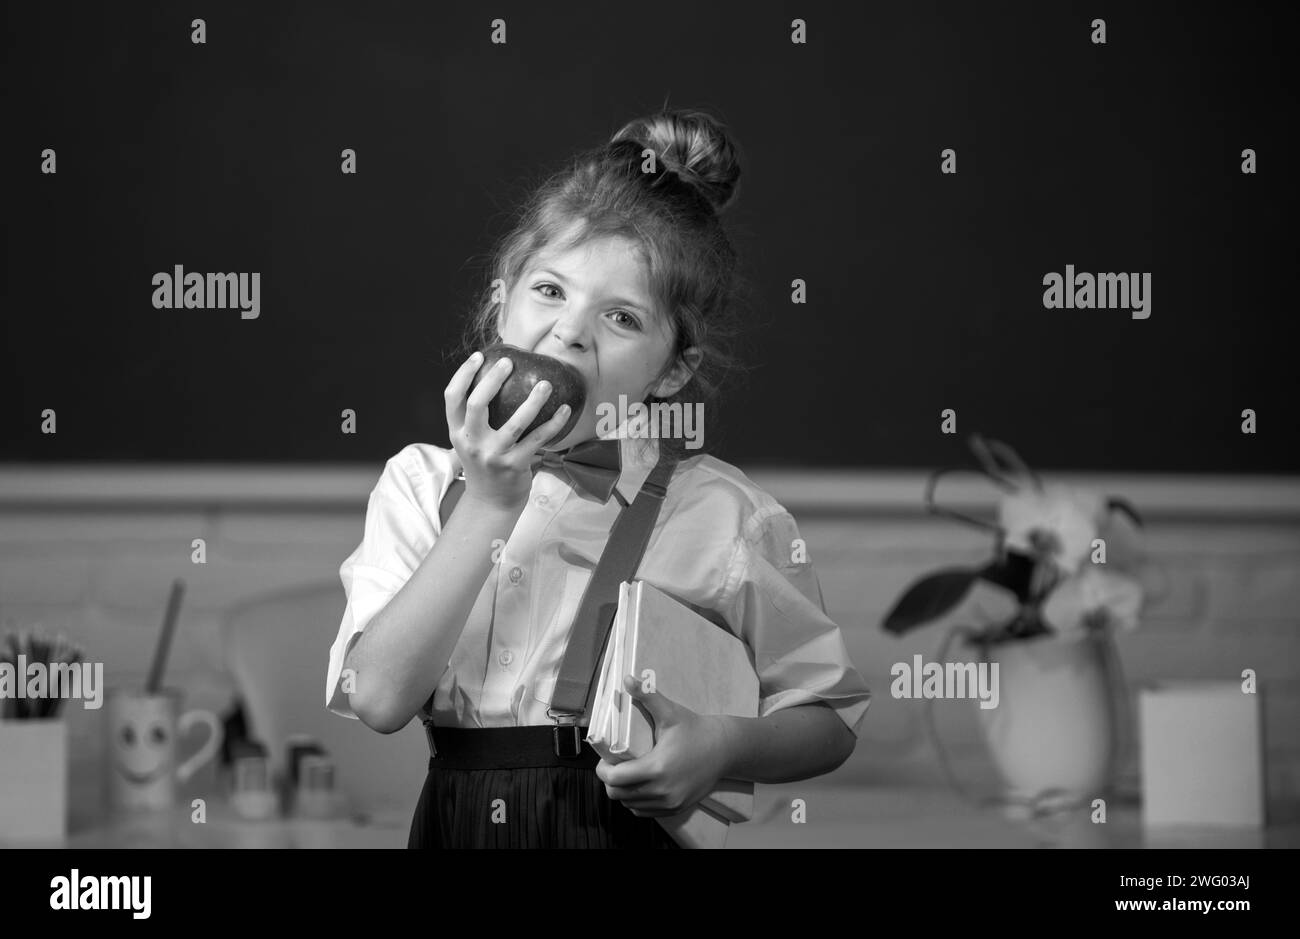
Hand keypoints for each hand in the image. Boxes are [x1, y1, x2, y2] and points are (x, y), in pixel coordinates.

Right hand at [444, 351, 572, 509]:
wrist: (491, 503)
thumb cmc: (485, 463)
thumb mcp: (470, 442)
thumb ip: (475, 418)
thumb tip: (496, 378)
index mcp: (457, 432)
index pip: (452, 398)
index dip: (463, 374)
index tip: (480, 357)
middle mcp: (471, 443)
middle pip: (476, 404)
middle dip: (492, 380)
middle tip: (510, 363)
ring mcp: (493, 455)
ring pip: (514, 423)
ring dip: (532, 401)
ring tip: (546, 384)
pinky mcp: (514, 466)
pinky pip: (538, 440)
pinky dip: (553, 423)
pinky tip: (565, 409)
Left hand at [595, 674, 734, 817]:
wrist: (724, 749)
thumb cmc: (695, 729)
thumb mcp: (670, 712)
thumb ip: (647, 696)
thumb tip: (627, 678)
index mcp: (657, 768)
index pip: (615, 779)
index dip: (603, 770)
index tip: (605, 759)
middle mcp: (662, 791)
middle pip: (618, 795)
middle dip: (610, 781)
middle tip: (613, 766)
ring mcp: (669, 803)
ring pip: (630, 805)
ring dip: (623, 792)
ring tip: (625, 774)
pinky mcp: (676, 809)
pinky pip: (644, 811)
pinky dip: (636, 801)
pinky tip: (639, 786)